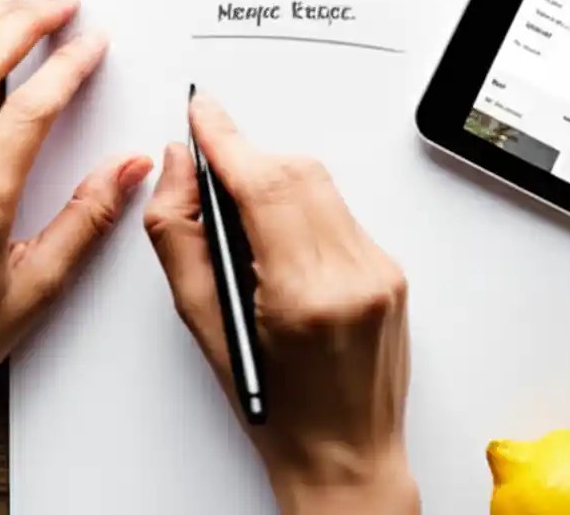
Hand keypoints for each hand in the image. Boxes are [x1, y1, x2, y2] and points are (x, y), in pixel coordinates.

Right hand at [143, 93, 417, 514]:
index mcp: (304, 294)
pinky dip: (301, 209)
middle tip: (208, 171)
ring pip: (320, 185)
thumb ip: (181, 239)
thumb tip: (176, 169)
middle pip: (296, 173)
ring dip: (274, 182)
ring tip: (240, 219)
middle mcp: (354, 274)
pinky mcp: (393, 270)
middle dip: (247, 159)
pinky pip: (340, 212)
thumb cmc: (275, 409)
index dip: (225, 139)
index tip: (200, 113)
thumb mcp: (205, 328)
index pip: (261, 185)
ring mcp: (382, 270)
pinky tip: (278, 242)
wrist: (346, 455)